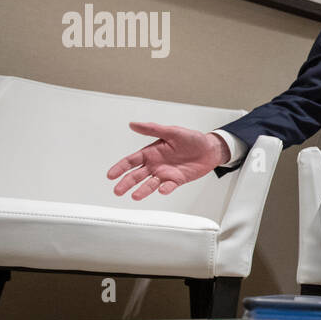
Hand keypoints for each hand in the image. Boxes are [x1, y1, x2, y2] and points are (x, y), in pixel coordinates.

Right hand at [107, 122, 228, 199]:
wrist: (210, 149)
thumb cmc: (191, 139)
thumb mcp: (172, 131)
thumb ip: (152, 129)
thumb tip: (133, 124)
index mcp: (151, 152)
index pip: (131, 161)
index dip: (120, 168)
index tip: (110, 175)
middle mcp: (155, 164)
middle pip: (136, 175)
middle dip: (126, 183)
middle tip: (117, 191)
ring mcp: (165, 173)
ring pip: (150, 184)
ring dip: (142, 190)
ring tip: (135, 196)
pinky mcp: (177, 180)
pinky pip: (169, 186)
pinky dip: (165, 189)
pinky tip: (162, 190)